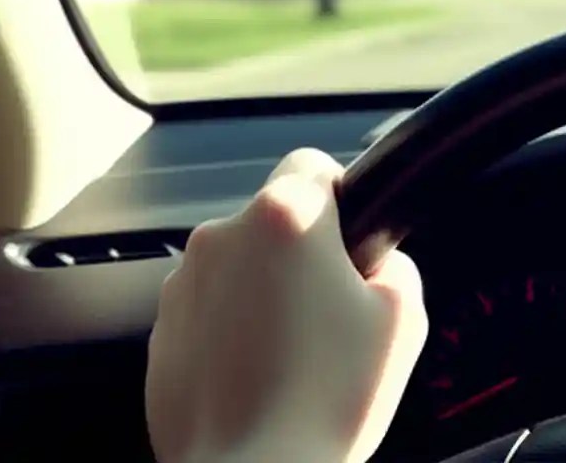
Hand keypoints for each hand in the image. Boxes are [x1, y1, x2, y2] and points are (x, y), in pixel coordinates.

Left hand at [146, 149, 427, 462]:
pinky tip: (264, 376)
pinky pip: (211, 311)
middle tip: (336, 314)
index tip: (353, 241)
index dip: (342, 200)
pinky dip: (235, 331)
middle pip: (275, 221)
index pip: (315, 165)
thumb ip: (395, 266)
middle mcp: (222, 239)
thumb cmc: (327, 400)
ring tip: (298, 356)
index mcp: (285, 219)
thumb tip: (374, 265)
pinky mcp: (161, 332)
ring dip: (267, 293)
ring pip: (241, 267)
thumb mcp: (404, 318)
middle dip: (305, 255)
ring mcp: (183, 286)